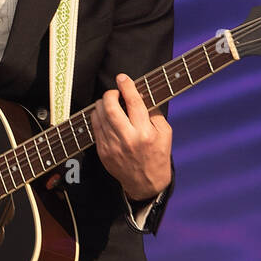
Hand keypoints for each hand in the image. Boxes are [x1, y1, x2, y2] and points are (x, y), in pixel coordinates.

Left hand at [89, 73, 172, 200]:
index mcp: (145, 133)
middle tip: (114, 92)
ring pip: (99, 117)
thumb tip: (140, 97)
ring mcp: (112, 146)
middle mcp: (128, 138)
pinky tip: (104, 115)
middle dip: (109, 95)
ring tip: (108, 102)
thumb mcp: (165, 134)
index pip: (134, 103)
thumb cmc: (158, 155)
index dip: (127, 87)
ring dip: (102, 105)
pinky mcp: (103, 151)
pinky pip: (95, 128)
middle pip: (111, 108)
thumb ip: (154, 115)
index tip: (122, 77)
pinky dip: (97, 118)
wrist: (145, 182)